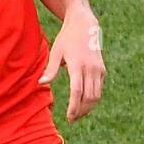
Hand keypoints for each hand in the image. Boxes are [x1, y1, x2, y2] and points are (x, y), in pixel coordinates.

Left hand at [39, 7, 105, 121]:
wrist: (84, 24)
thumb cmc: (66, 38)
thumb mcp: (56, 51)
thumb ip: (50, 69)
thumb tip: (40, 83)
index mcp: (77, 65)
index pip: (77, 92)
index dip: (74, 107)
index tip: (69, 118)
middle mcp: (90, 68)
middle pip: (89, 97)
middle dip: (81, 111)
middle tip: (72, 119)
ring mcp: (98, 69)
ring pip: (96, 95)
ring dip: (88, 107)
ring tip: (78, 114)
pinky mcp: (102, 69)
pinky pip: (99, 89)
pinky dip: (92, 98)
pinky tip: (84, 103)